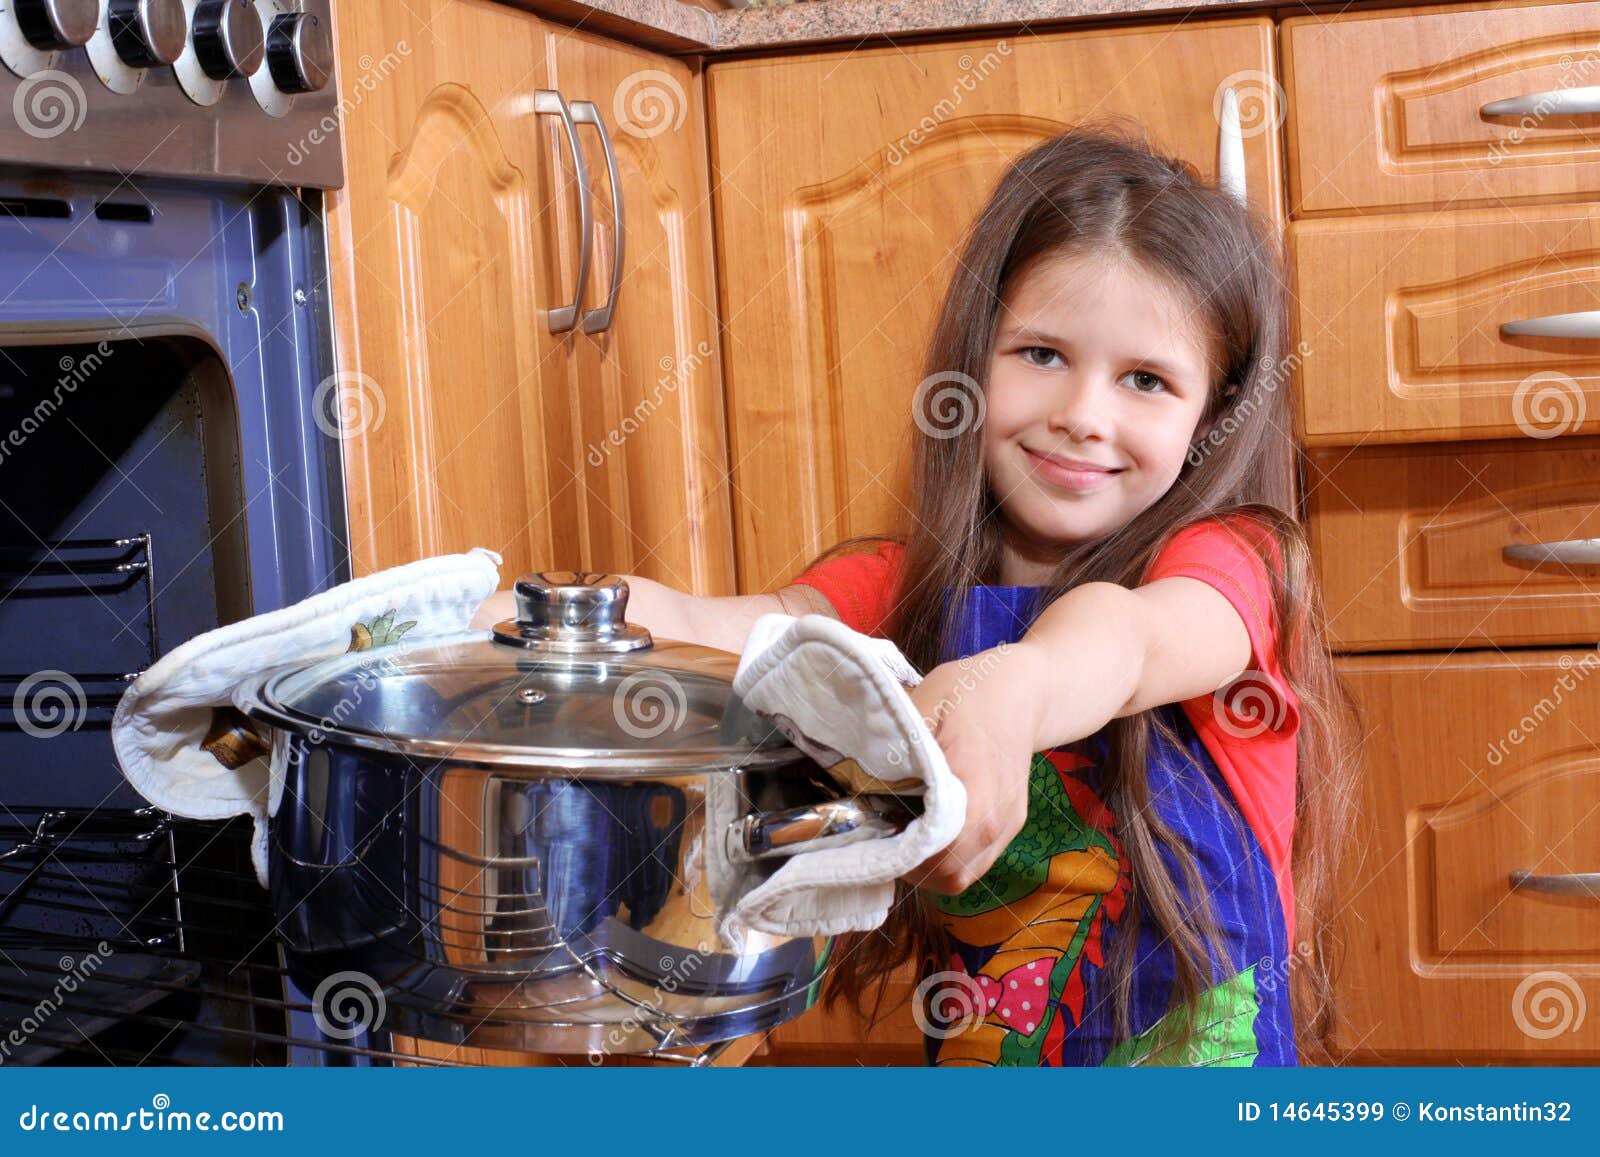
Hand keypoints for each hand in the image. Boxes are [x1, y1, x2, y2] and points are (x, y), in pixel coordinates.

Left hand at [900, 645, 1042, 895]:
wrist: (1025, 689)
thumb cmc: (971, 693)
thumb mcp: (925, 703)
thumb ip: (895, 745)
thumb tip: (860, 779)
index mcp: (976, 787)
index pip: (941, 853)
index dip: (904, 857)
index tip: (877, 837)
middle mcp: (997, 817)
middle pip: (952, 875)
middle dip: (912, 867)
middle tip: (883, 838)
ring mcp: (1008, 825)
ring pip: (965, 875)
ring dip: (931, 868)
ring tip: (903, 837)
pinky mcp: (1011, 825)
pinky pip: (977, 861)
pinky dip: (949, 858)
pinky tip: (927, 832)